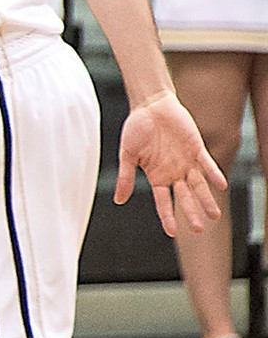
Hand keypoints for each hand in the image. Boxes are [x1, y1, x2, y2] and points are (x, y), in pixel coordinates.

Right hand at [114, 90, 226, 236]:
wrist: (150, 105)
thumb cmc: (136, 128)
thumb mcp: (126, 155)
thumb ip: (125, 177)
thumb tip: (119, 201)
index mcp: (156, 176)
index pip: (164, 201)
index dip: (167, 216)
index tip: (173, 232)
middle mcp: (173, 172)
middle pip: (185, 197)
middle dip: (192, 212)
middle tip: (200, 229)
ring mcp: (186, 161)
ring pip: (198, 185)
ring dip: (206, 199)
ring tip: (214, 214)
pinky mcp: (196, 148)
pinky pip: (207, 164)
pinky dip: (213, 174)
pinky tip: (220, 184)